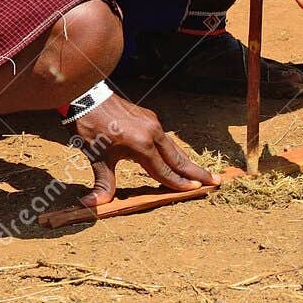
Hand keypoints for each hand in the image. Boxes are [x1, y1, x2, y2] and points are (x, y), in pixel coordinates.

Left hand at [73, 95, 218, 206]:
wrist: (87, 98)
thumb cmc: (91, 129)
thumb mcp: (97, 158)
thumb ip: (103, 182)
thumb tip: (94, 204)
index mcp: (142, 145)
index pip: (164, 170)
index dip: (179, 183)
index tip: (196, 190)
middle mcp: (153, 132)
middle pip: (178, 158)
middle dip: (196, 172)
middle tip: (215, 181)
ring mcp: (153, 122)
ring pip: (174, 147)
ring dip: (187, 161)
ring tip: (202, 172)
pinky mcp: (149, 117)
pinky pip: (167, 138)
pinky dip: (175, 151)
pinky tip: (178, 157)